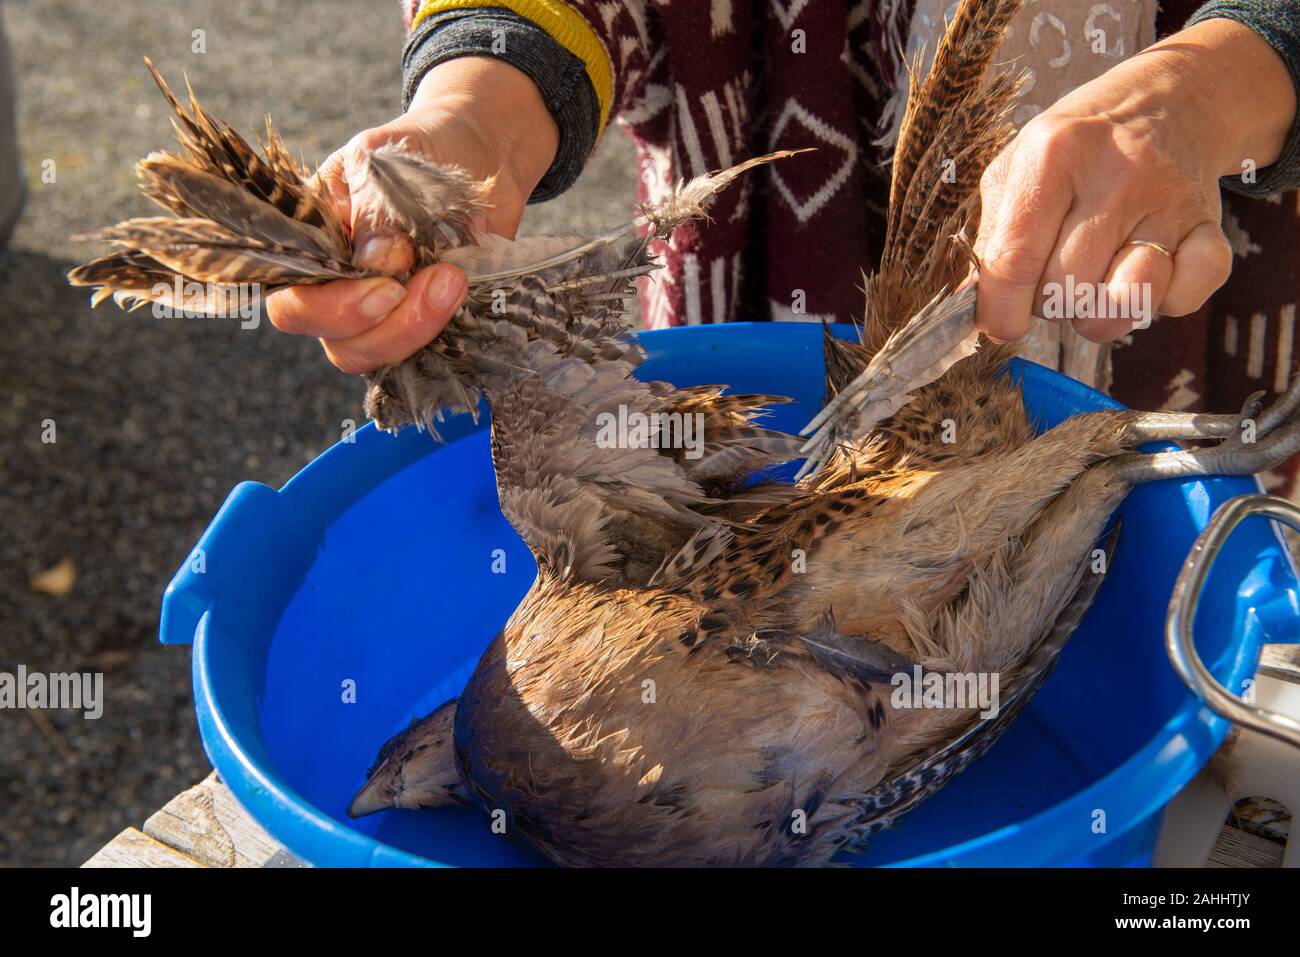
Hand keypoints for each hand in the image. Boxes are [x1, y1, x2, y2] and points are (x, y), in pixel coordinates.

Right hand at [266, 57, 558, 372]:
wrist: (479, 156)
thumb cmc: (421, 151)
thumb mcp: (388, 163)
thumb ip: (376, 212)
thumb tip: (377, 262)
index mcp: (310, 247)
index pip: (291, 301)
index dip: (333, 308)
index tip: (387, 286)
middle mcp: (337, 290)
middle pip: (338, 345)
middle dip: (389, 327)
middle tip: (441, 280)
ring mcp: (381, 316)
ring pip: (381, 358)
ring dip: (422, 330)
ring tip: (457, 279)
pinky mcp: (425, 327)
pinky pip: (427, 359)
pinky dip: (449, 337)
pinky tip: (468, 299)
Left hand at [975, 18, 1295, 343]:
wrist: (1169, 98)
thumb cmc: (1076, 145)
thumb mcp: (1018, 166)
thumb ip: (992, 234)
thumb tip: (973, 305)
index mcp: (1053, 154)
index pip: (1015, 261)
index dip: (1000, 310)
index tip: (1000, 323)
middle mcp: (1115, 175)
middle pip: (1065, 289)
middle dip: (1049, 301)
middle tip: (1054, 274)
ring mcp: (1167, 200)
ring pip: (1122, 302)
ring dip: (1100, 312)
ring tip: (1093, 282)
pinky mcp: (1208, 226)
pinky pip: (1184, 297)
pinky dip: (1163, 303)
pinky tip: (1144, 276)